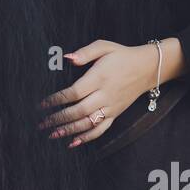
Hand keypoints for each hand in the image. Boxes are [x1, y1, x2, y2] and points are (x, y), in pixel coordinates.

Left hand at [38, 39, 159, 147]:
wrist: (148, 68)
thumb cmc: (122, 55)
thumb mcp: (104, 47)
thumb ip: (85, 53)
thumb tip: (68, 58)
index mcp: (99, 78)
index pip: (74, 93)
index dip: (56, 100)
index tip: (42, 105)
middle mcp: (105, 94)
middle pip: (79, 111)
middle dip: (58, 119)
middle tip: (42, 124)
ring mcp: (111, 106)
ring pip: (89, 123)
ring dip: (69, 130)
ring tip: (53, 134)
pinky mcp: (116, 114)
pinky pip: (101, 129)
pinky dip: (87, 137)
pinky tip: (73, 142)